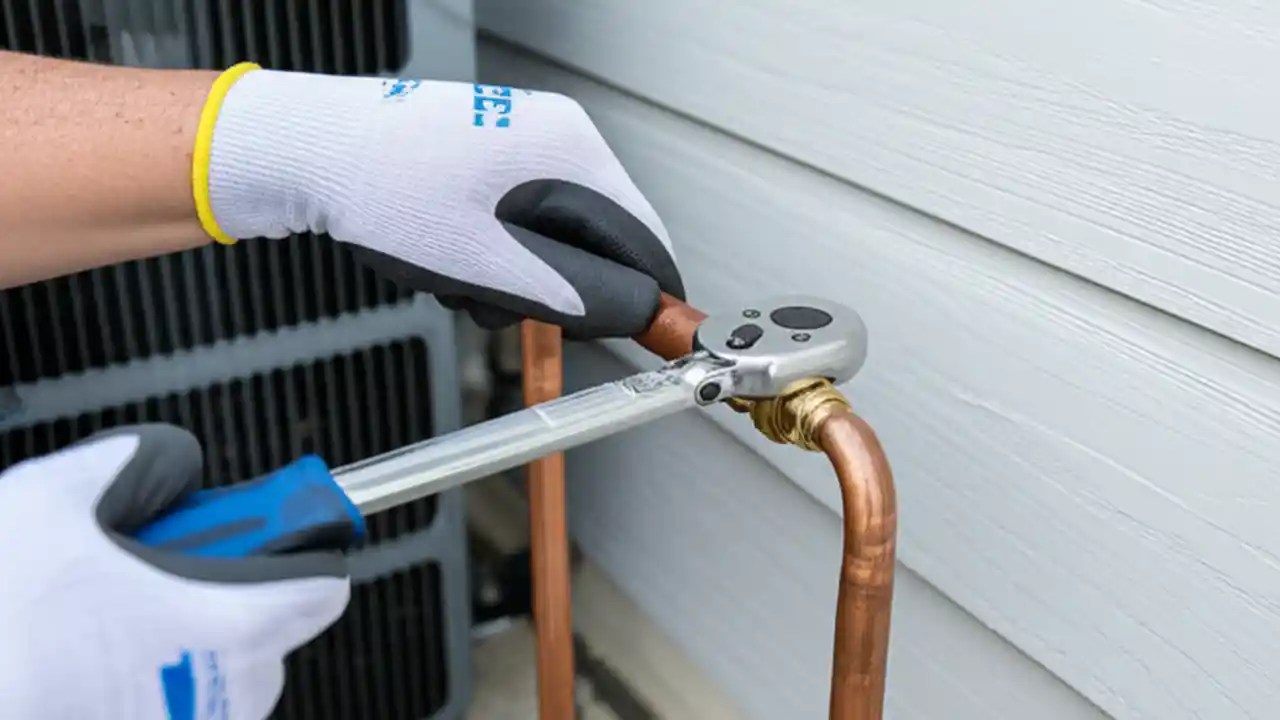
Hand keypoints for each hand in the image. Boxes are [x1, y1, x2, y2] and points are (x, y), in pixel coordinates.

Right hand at [0, 424, 349, 719]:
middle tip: (156, 575)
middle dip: (225, 596)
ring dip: (185, 649)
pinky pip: (175, 716)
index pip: (323, 588)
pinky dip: (146, 692)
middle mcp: (226, 697)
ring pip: (220, 681)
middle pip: (269, 633)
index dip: (298, 552)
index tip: (264, 538)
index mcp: (232, 625)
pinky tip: (82, 670)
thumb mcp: (60, 494)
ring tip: (104, 626)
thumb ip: (145, 461)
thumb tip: (177, 462)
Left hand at [201, 67, 683, 339]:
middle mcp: (555, 136)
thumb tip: (634, 309)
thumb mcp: (483, 260)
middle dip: (555, 287)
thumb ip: (567, 292)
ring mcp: (523, 142)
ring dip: (515, 278)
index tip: (638, 336)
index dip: (641, 294)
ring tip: (457, 279)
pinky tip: (447, 257)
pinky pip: (522, 220)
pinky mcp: (494, 155)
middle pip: (598, 238)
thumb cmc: (381, 189)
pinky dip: (495, 254)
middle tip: (500, 304)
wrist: (307, 150)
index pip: (642, 236)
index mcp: (568, 149)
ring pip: (556, 236)